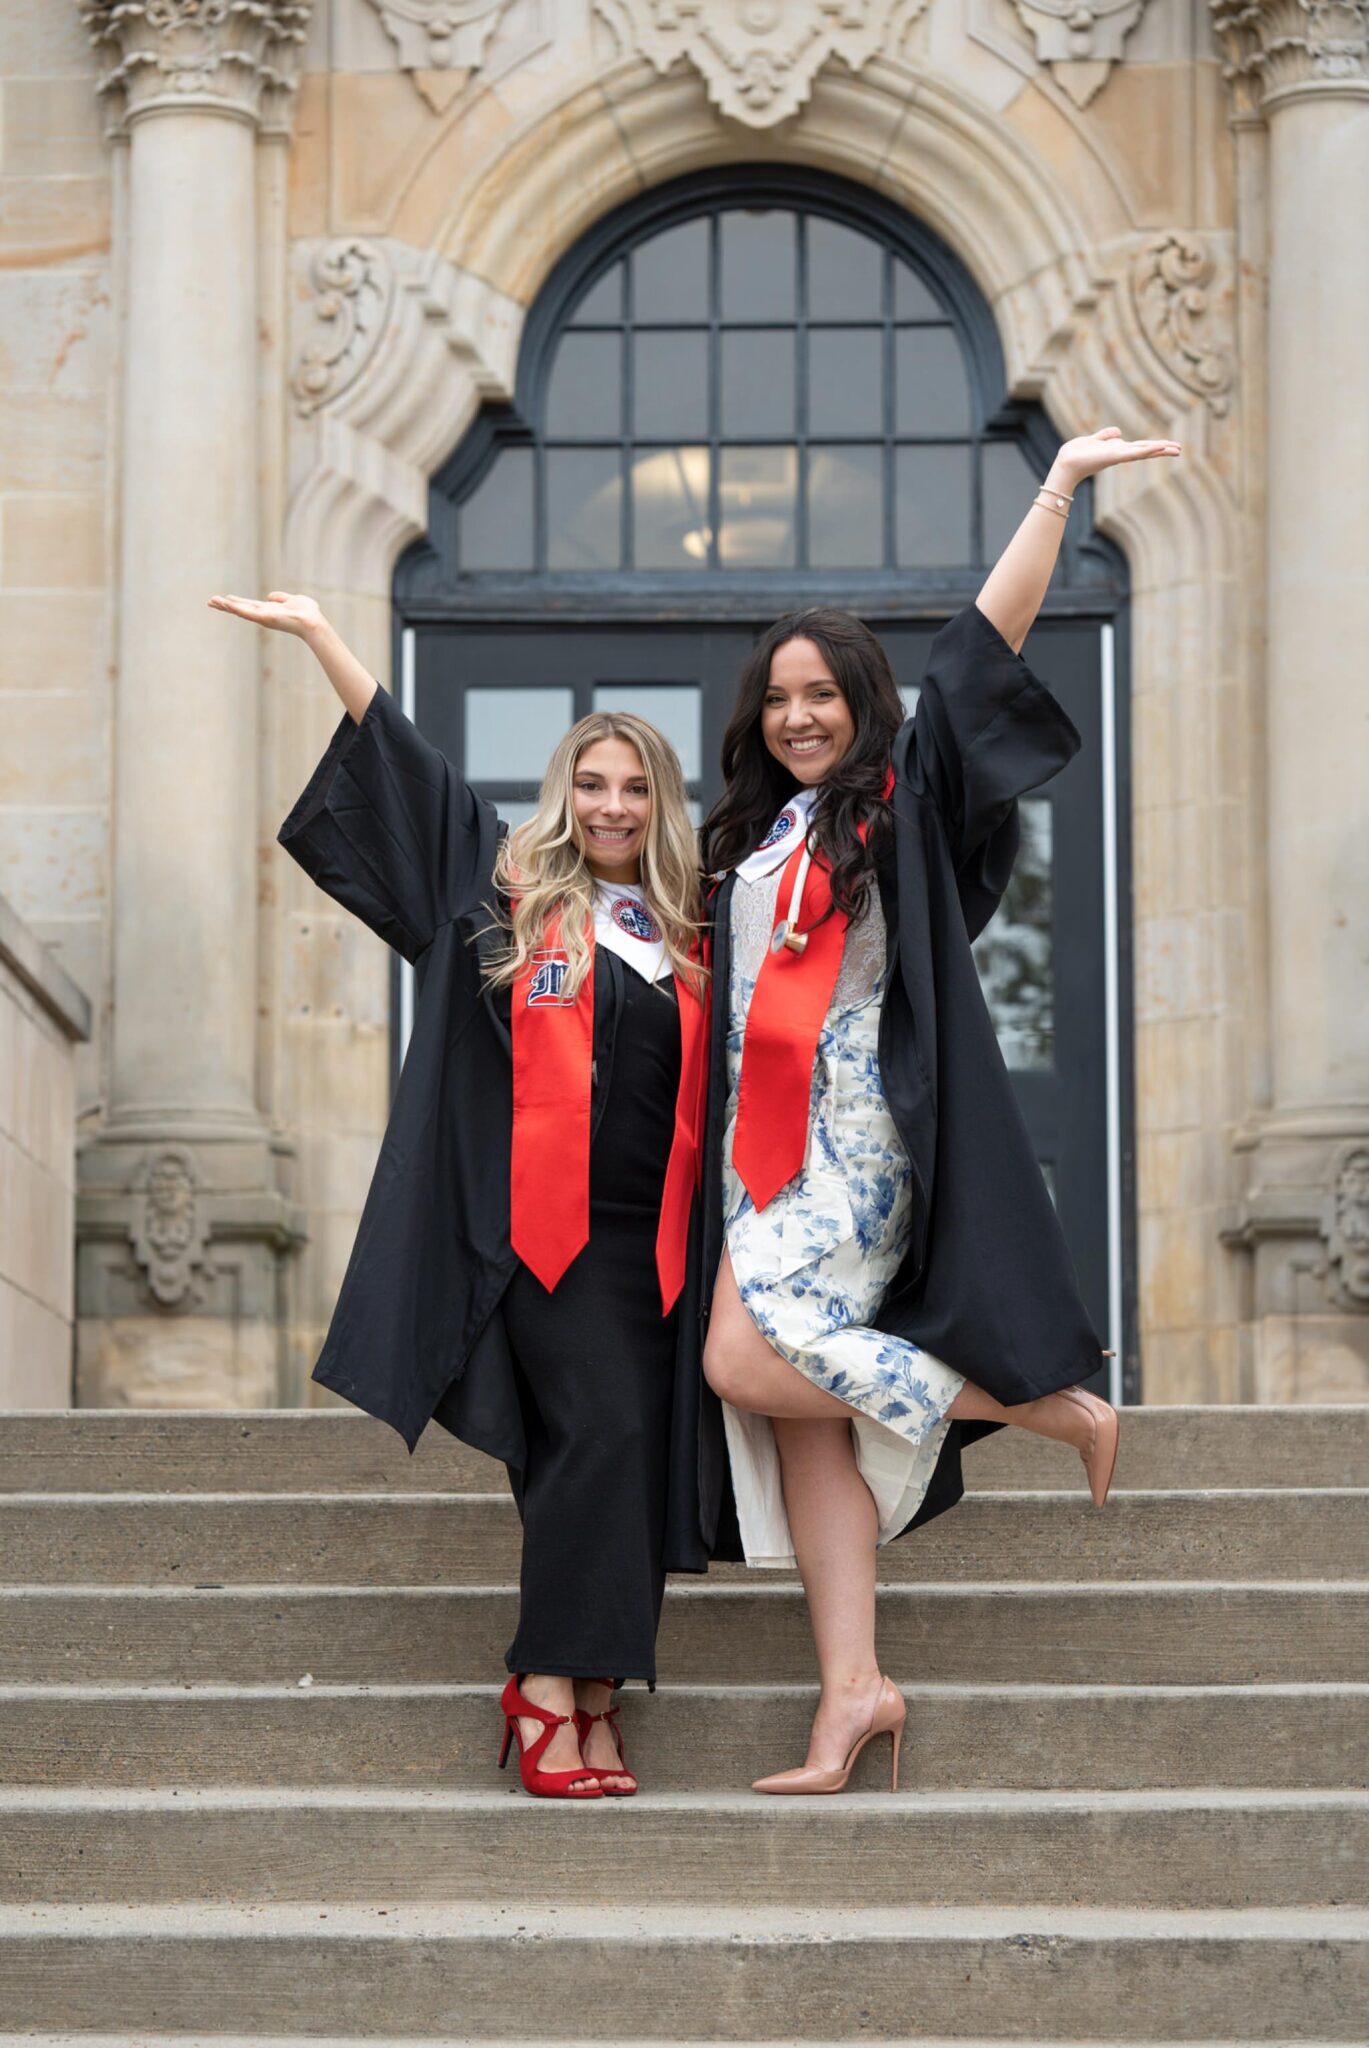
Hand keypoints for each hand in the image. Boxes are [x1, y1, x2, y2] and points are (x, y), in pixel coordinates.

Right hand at [207, 590, 327, 639]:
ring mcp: (262, 617)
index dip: (237, 601)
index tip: (225, 598)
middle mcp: (263, 615)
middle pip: (240, 608)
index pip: (249, 605)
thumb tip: (270, 596)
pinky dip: (235, 607)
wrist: (312, 622)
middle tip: (210, 601)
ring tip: (211, 601)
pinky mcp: (263, 618)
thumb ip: (281, 598)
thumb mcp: (292, 600)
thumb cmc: (307, 613)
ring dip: (225, 605)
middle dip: (225, 605)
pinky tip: (224, 602)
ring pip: (240, 610)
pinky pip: (246, 612)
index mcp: (268, 610)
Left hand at [1051, 426, 1181, 488]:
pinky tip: (1158, 449)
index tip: (1169, 445)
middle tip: (1180, 449)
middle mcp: (1120, 454)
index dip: (1154, 446)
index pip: (1140, 447)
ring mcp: (1118, 456)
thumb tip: (1118, 431)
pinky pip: (1133, 453)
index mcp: (1117, 450)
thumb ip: (1105, 435)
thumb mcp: (1093, 440)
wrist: (1066, 463)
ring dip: (1159, 450)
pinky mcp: (1114, 457)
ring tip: (1175, 449)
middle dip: (1162, 450)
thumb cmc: (1076, 454)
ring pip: (1143, 451)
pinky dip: (1146, 451)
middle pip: (1146, 450)